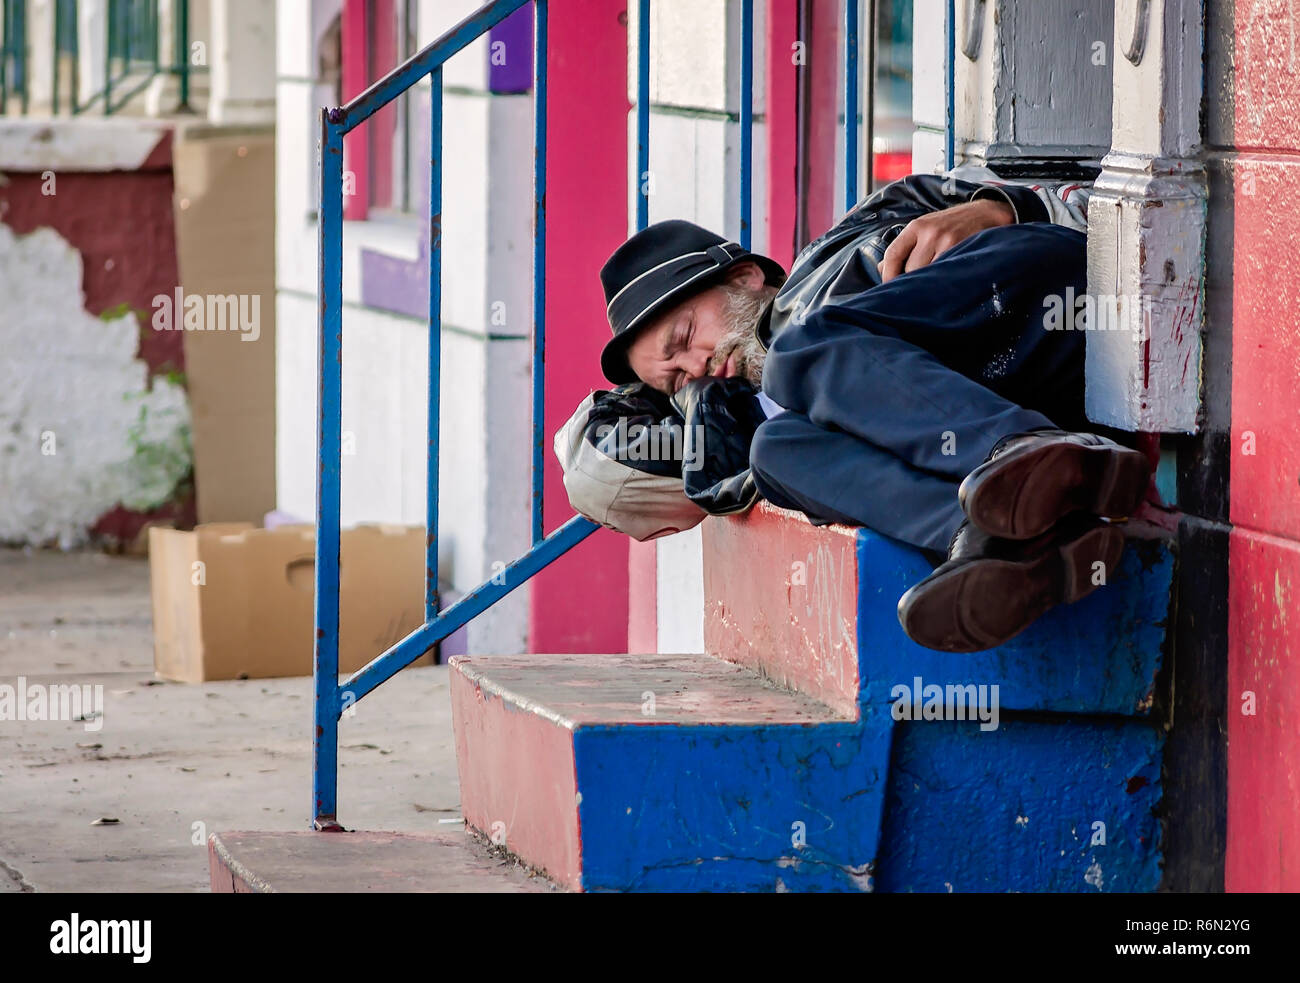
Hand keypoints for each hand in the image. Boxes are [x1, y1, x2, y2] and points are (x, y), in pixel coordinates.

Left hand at [879, 198, 1014, 282]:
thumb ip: (904, 248)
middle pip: (910, 268)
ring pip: (926, 273)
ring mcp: (945, 240)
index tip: (888, 288)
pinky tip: (946, 280)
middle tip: (919, 285)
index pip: (892, 254)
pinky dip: (943, 280)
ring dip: (928, 282)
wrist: (986, 213)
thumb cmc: (951, 225)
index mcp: (915, 227)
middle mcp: (928, 232)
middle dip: (912, 280)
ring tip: (935, 282)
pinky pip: (944, 272)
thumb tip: (881, 268)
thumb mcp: (925, 230)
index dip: (887, 275)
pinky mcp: (960, 248)